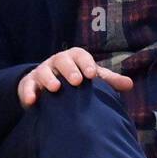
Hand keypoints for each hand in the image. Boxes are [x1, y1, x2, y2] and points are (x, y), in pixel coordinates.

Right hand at [17, 47, 133, 106]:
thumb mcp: (91, 77)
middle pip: (62, 61)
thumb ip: (108, 81)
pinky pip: (27, 87)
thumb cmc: (75, 80)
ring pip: (44, 72)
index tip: (92, 74)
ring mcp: (42, 72)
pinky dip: (28, 93)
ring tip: (56, 88)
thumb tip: (129, 84)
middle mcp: (57, 62)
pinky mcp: (29, 84)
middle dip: (69, 69)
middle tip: (77, 81)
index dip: (86, 63)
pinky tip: (32, 102)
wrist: (48, 86)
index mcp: (74, 58)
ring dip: (49, 79)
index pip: (80, 55)